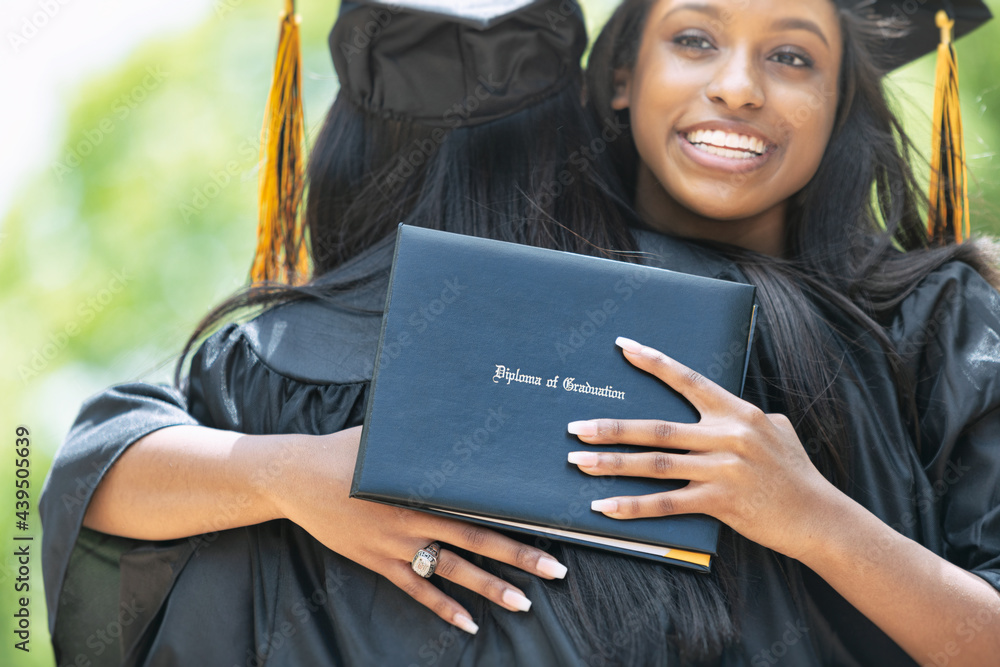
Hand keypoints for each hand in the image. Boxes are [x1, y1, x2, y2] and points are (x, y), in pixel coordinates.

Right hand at [268, 426, 567, 634]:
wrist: (295, 477)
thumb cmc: (343, 450)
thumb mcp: (385, 436)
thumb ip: (421, 438)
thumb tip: (456, 416)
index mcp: (421, 486)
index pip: (478, 503)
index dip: (512, 514)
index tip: (547, 522)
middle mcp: (414, 519)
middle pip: (477, 541)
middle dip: (519, 557)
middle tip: (555, 571)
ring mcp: (396, 545)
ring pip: (452, 571)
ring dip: (490, 588)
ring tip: (524, 603)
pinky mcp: (378, 562)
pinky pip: (417, 590)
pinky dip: (443, 607)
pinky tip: (468, 623)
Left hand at [566, 337, 837, 559]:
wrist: (820, 517)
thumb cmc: (795, 473)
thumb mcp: (776, 430)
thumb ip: (743, 417)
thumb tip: (720, 410)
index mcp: (736, 412)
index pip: (687, 379)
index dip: (653, 362)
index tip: (622, 347)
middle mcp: (727, 435)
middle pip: (657, 428)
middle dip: (612, 428)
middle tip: (575, 427)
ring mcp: (723, 469)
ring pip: (655, 465)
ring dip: (612, 464)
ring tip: (578, 462)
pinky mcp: (721, 501)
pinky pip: (667, 503)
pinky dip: (633, 507)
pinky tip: (605, 508)